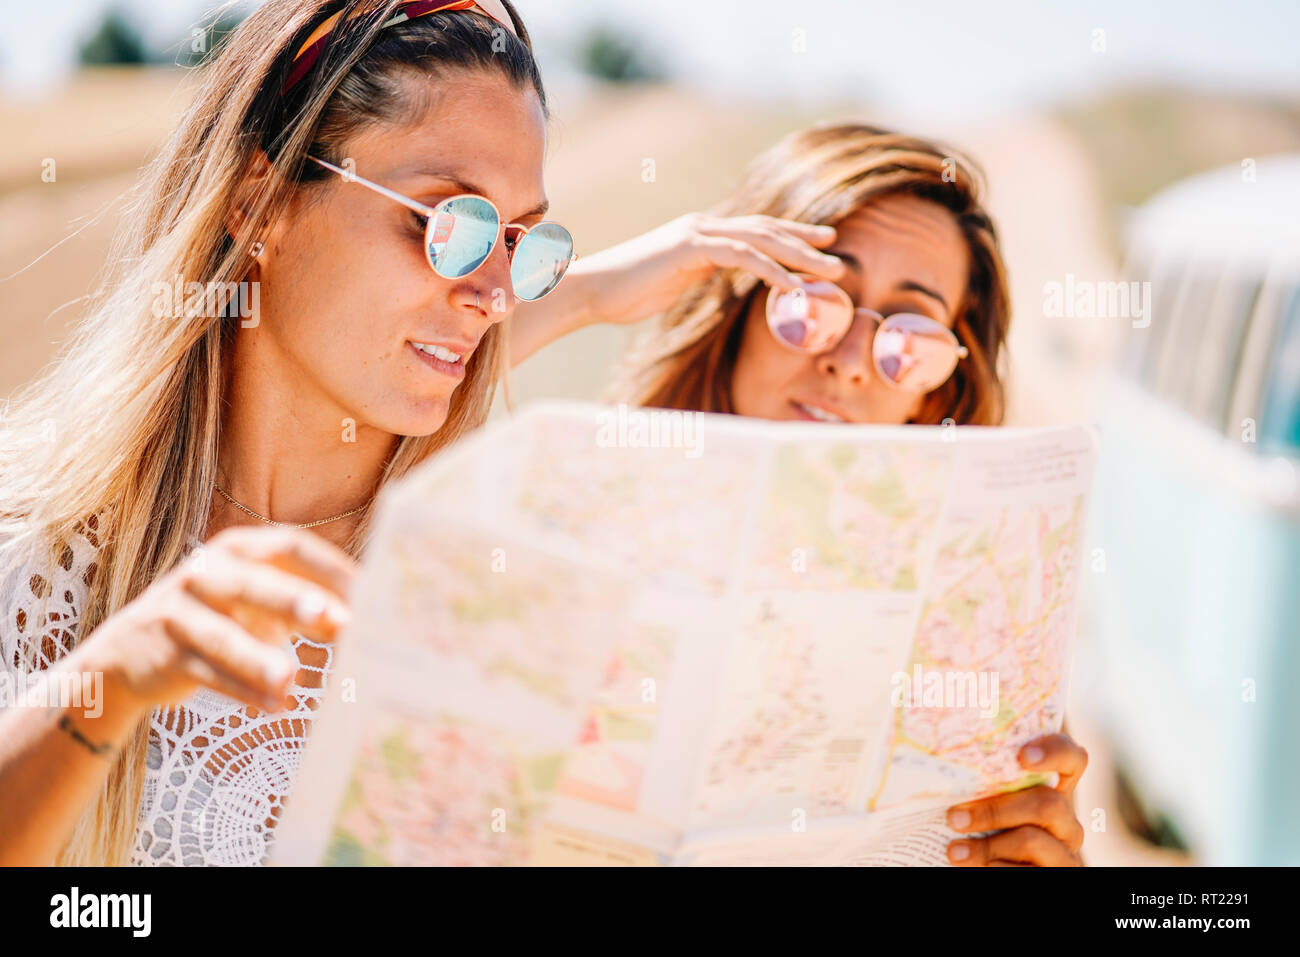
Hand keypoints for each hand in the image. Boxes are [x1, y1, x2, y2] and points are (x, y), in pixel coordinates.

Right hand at [87, 526, 354, 715]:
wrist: (126, 652)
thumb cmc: (219, 618)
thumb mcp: (257, 598)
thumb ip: (306, 600)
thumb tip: (373, 619)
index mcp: (239, 549)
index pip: (290, 545)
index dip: (330, 568)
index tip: (370, 594)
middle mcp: (206, 573)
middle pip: (253, 582)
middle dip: (293, 601)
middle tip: (334, 620)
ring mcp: (179, 613)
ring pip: (223, 637)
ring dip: (259, 660)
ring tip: (292, 679)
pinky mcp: (163, 655)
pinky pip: (208, 675)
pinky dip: (244, 692)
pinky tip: (278, 706)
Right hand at [509, 212, 845, 362]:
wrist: (592, 291)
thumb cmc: (625, 294)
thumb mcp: (672, 284)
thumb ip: (698, 277)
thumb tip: (716, 284)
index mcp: (701, 234)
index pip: (755, 230)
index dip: (790, 234)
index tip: (820, 243)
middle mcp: (703, 226)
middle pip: (766, 228)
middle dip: (804, 239)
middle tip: (837, 250)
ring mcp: (697, 234)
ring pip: (761, 239)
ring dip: (799, 255)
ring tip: (829, 272)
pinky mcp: (690, 248)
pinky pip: (741, 257)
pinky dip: (771, 271)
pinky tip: (794, 287)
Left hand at [944, 733, 1087, 865]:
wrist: (994, 864)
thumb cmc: (982, 827)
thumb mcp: (987, 801)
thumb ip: (979, 782)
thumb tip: (929, 763)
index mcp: (1053, 788)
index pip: (1072, 759)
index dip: (1055, 751)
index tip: (1022, 755)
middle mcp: (1066, 818)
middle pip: (1047, 803)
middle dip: (995, 810)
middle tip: (953, 817)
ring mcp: (1065, 850)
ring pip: (1032, 840)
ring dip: (987, 846)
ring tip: (953, 851)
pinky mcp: (1057, 873)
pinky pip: (1027, 871)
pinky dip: (994, 868)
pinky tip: (970, 867)